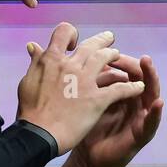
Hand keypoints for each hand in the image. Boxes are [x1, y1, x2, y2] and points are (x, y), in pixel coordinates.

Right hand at [14, 22, 146, 153]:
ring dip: (115, 56)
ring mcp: (85, 81)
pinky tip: (139, 87)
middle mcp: (71, 65)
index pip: (63, 32)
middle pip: (90, 45)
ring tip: (121, 57)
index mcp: (52, 59)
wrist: (38, 134)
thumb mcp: (27, 81)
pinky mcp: (97, 100)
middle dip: (102, 40)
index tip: (73, 43)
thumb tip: (33, 46)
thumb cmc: (30, 110)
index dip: (70, 33)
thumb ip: (36, 62)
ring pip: (106, 59)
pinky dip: (132, 87)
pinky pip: (120, 89)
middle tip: (110, 38)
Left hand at [51, 53, 162, 166]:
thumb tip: (78, 54)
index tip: (111, 47)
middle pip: (141, 79)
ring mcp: (141, 119)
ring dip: (152, 79)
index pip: (127, 69)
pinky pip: (152, 123)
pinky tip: (158, 103)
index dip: (121, 58)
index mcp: (122, 93)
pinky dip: (156, 113)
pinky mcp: (141, 136)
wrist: (86, 160)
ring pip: (152, 95)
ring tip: (149, 65)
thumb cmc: (87, 128)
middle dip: (139, 65)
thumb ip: (88, 80)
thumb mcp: (86, 100)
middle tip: (138, 55)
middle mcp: (135, 103)